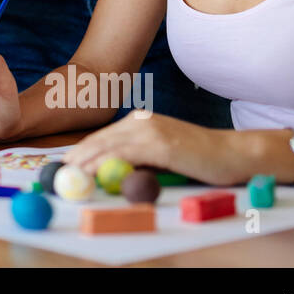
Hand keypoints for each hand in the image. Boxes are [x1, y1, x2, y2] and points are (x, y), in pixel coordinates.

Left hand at [62, 111, 238, 184]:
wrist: (230, 153)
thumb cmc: (198, 156)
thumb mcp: (163, 151)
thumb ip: (140, 154)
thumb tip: (113, 169)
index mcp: (141, 120)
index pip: (105, 135)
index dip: (84, 148)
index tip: (68, 161)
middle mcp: (142, 121)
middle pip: (102, 138)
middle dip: (79, 154)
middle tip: (62, 169)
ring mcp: (151, 131)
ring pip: (110, 146)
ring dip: (88, 161)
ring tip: (72, 173)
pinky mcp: (161, 145)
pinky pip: (127, 155)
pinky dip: (108, 164)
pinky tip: (97, 173)